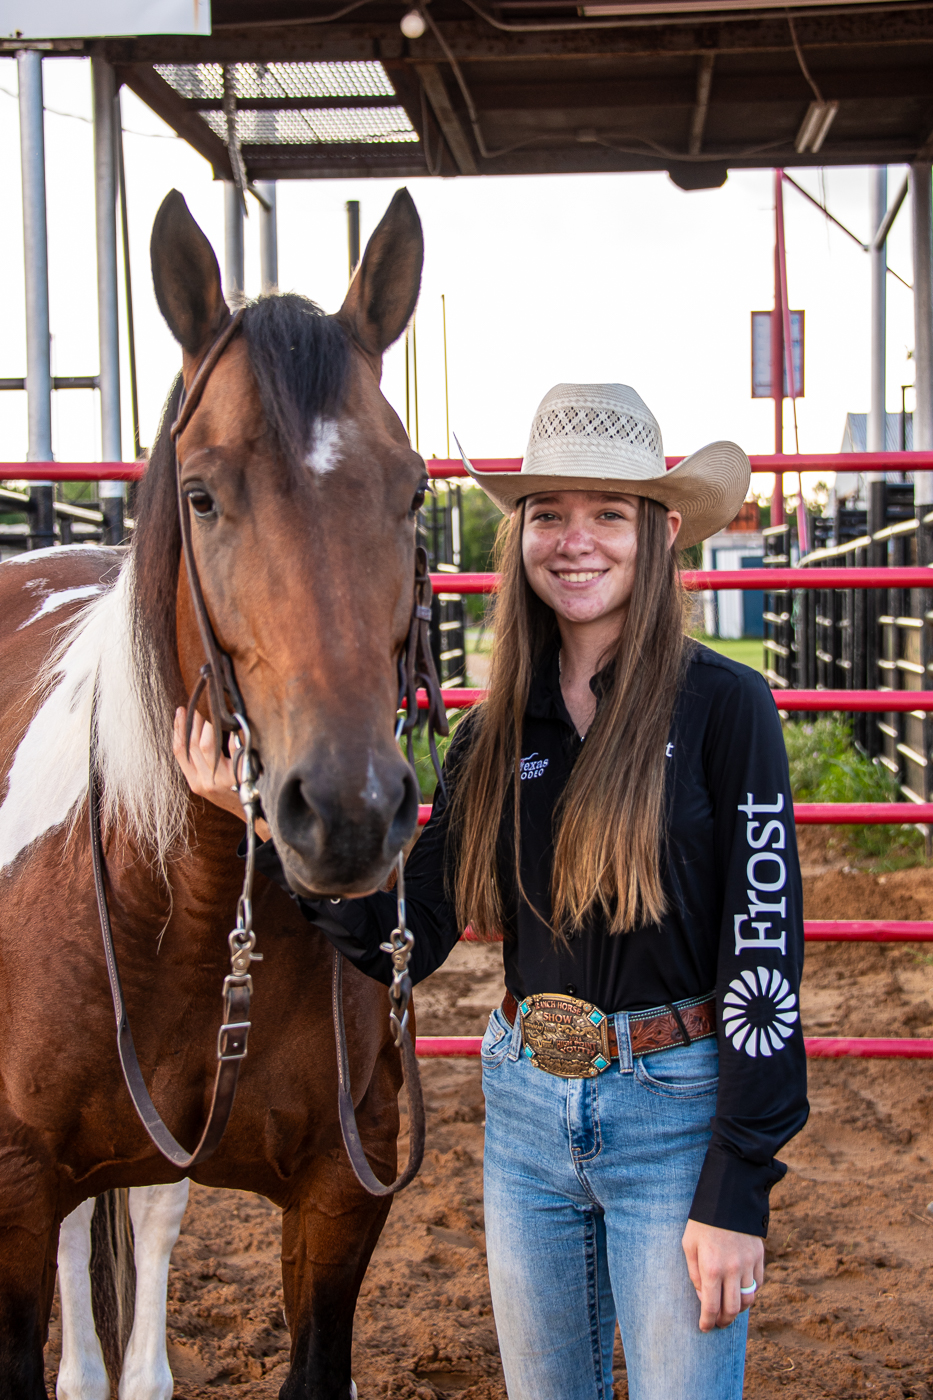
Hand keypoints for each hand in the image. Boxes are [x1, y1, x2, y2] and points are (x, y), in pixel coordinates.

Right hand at [172, 708, 271, 840]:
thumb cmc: (231, 793)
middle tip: (195, 709)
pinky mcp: (238, 776)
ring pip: (207, 747)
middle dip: (193, 724)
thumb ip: (201, 764)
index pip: (180, 752)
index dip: (178, 731)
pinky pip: (233, 750)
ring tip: (211, 717)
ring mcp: (221, 779)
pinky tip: (232, 727)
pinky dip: (231, 737)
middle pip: (192, 746)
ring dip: (208, 727)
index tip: (180, 714)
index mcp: (195, 782)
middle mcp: (205, 781)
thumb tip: (196, 732)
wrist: (252, 813)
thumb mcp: (210, 783)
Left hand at [682, 1219, 763, 1331]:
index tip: (704, 1328)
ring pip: (749, 1300)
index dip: (707, 1322)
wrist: (727, 1197)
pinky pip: (758, 1284)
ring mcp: (748, 1264)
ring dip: (739, 1309)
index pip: (711, 1307)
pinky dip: (750, 1292)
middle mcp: (732, 1270)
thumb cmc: (702, 1222)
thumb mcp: (689, 1245)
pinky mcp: (759, 1257)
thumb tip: (702, 1297)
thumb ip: (694, 1274)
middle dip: (724, 1321)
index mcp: (711, 1268)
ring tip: (729, 1308)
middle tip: (717, 1323)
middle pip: (733, 1310)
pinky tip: (740, 1290)